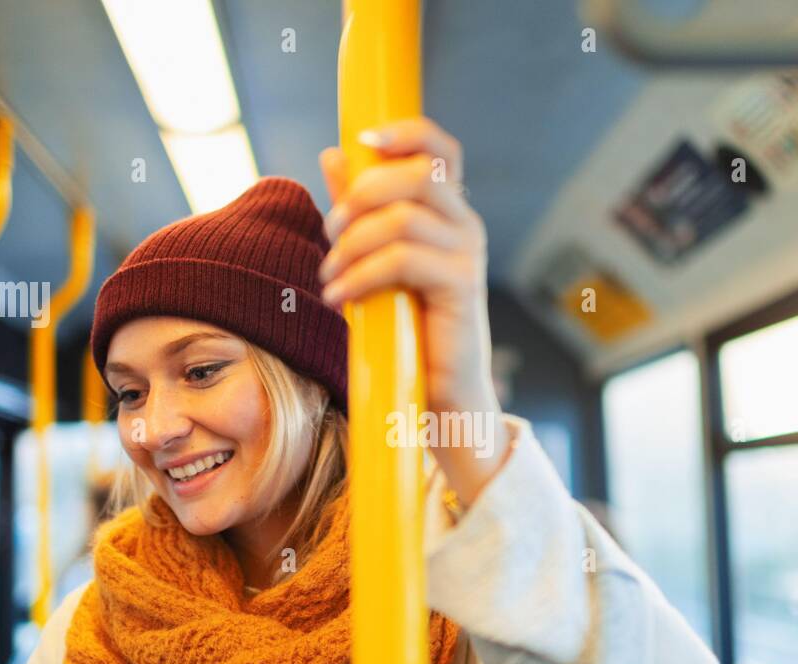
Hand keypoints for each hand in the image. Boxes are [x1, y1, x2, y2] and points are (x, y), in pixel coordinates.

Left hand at [318, 116, 511, 505]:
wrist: (439, 396)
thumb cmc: (407, 328)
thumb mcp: (376, 259)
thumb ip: (360, 209)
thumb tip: (333, 155)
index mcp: (448, 212)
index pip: (440, 149)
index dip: (406, 132)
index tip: (362, 140)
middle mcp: (466, 226)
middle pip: (416, 175)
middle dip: (360, 197)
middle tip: (328, 234)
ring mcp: (468, 256)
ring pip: (404, 218)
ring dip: (353, 244)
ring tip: (329, 277)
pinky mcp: (461, 288)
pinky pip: (404, 260)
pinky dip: (362, 275)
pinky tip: (340, 297)